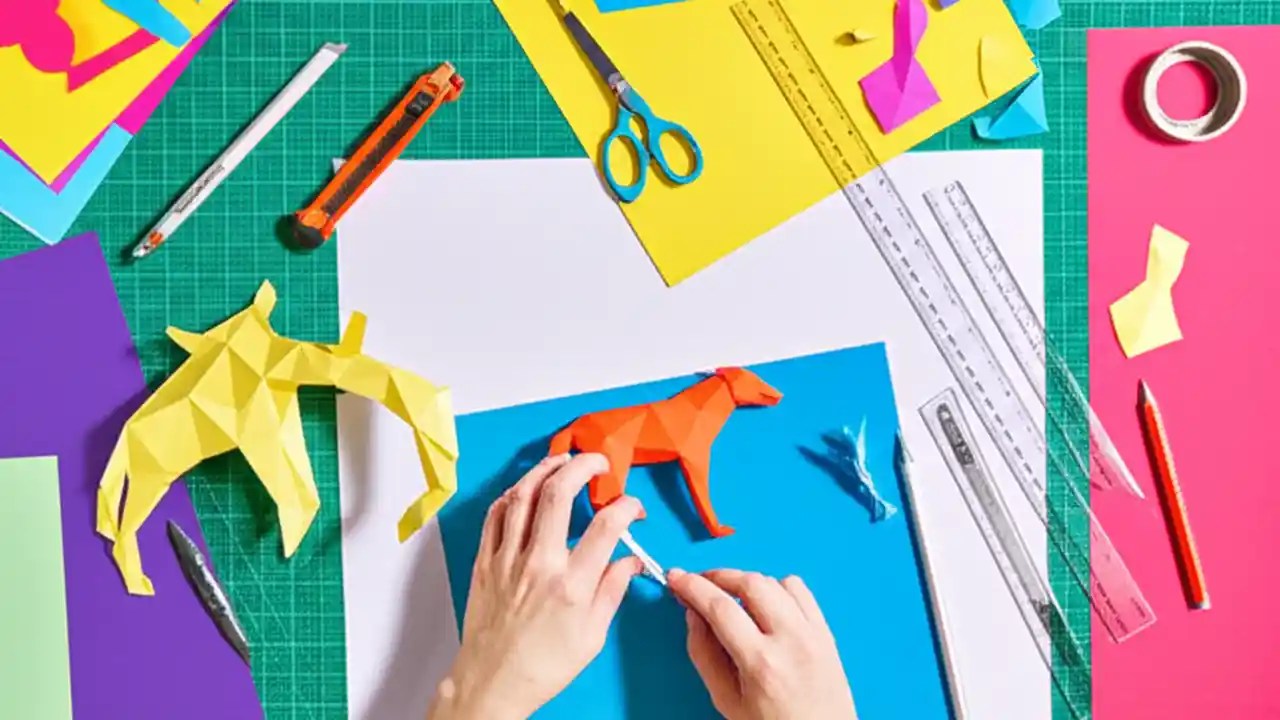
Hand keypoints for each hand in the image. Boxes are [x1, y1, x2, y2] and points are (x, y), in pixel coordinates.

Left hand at [429, 453, 644, 719]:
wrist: (492, 683)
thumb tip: (630, 560)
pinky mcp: (485, 561)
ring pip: (523, 495)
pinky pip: (495, 515)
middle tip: (598, 462)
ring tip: (562, 459)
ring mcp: (507, 559)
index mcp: (572, 585)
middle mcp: (539, 564)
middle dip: (583, 467)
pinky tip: (525, 488)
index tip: (632, 506)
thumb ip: (613, 591)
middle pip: (559, 495)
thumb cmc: (544, 666)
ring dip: (545, 469)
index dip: (626, 506)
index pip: (606, 526)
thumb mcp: (593, 636)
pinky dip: (512, 494)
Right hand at [669, 569, 856, 719]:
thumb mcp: (727, 701)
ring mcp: (813, 633)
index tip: (677, 578)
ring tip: (731, 596)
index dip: (692, 587)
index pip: (720, 608)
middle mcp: (790, 641)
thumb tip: (693, 614)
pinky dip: (778, 587)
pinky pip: (801, 590)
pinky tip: (766, 603)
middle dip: (718, 576)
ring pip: (776, 581)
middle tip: (699, 582)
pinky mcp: (826, 632)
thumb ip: (704, 654)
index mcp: (761, 663)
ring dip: (747, 581)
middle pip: (750, 584)